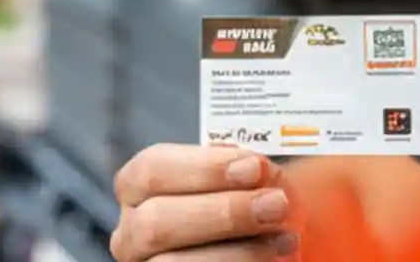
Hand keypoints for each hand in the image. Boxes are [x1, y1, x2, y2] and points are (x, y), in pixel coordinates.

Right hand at [110, 143, 300, 260]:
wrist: (267, 235)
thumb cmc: (251, 199)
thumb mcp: (251, 178)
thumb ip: (249, 170)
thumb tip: (257, 170)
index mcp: (141, 187)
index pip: (152, 169)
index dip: (205, 168)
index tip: (254, 167)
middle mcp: (134, 230)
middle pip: (157, 222)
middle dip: (224, 213)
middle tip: (276, 205)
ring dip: (239, 252)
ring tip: (286, 240)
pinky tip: (275, 260)